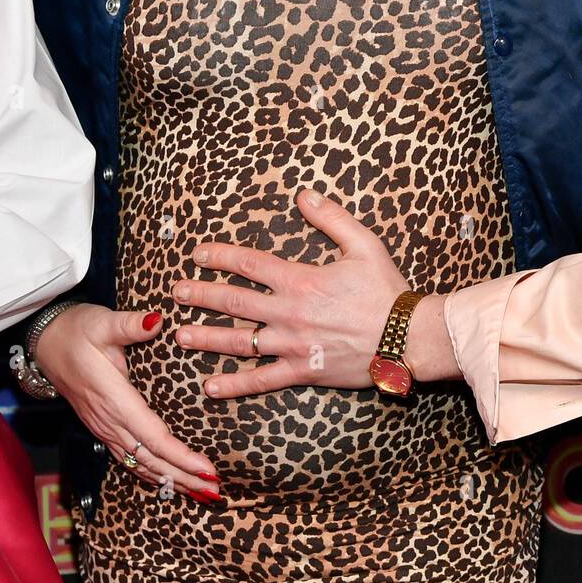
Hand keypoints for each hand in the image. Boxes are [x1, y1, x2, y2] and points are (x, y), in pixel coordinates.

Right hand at [34, 304, 219, 501]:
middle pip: (149, 459)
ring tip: (200, 492)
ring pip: (138, 463)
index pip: (152, 437)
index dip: (180, 457)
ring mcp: (103, 427)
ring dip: (169, 480)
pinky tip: (168, 480)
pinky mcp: (102, 426)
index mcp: (113, 399)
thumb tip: (157, 320)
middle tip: (215, 491)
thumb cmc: (77, 331)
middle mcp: (108, 420)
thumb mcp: (103, 322)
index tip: (206, 470)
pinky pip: (127, 458)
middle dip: (182, 477)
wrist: (45, 342)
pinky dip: (150, 473)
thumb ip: (130, 325)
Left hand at [171, 188, 414, 397]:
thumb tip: (303, 195)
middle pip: (234, 302)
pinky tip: (209, 387)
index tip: (198, 254)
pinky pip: (261, 380)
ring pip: (240, 342)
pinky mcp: (302, 371)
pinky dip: (234, 385)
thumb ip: (331, 217)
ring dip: (206, 338)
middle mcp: (289, 312)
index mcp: (300, 280)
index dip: (220, 257)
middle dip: (201, 295)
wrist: (405, 336)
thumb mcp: (364, 243)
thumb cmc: (385, 289)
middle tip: (175, 292)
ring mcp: (292, 345)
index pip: (249, 264)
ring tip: (179, 336)